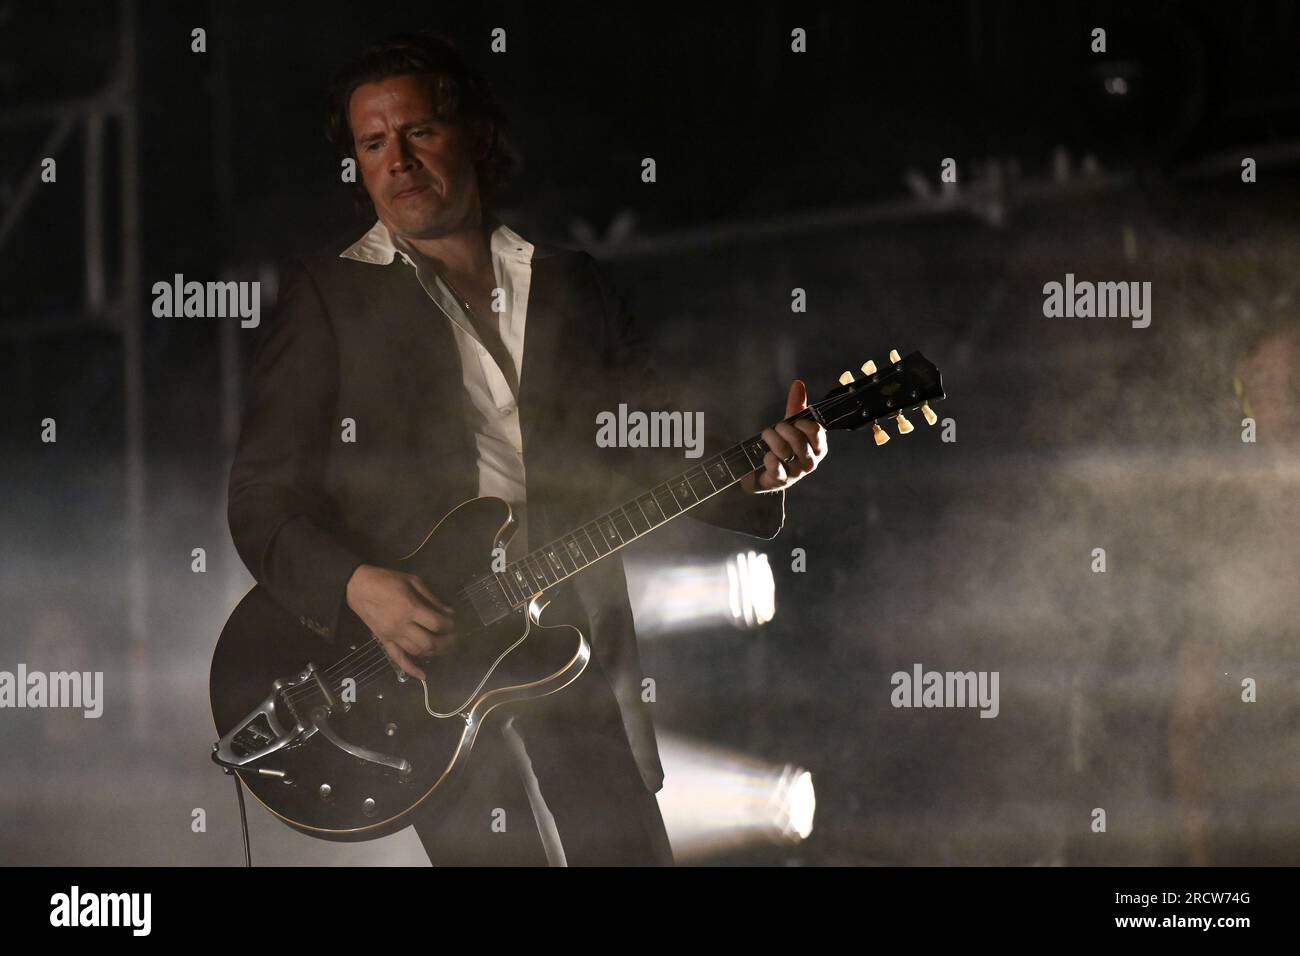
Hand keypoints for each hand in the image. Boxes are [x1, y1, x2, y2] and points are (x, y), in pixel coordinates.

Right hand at [345, 564, 457, 679]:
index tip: (455, 622)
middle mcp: (402, 626)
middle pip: (429, 642)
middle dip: (447, 643)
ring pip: (417, 652)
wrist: (357, 587)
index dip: (450, 625)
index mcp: (410, 608)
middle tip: (455, 638)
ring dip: (434, 652)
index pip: (437, 624)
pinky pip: (398, 658)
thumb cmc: (387, 580)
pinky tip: (423, 676)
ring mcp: (392, 636)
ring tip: (445, 648)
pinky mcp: (384, 641)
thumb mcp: (413, 581)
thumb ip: (432, 598)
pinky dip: (411, 669)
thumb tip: (450, 612)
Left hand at [741, 379, 827, 493]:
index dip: (802, 423)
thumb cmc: (783, 446)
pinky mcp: (782, 481)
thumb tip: (798, 384)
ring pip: (784, 451)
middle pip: (798, 440)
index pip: (816, 431)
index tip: (794, 422)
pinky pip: (775, 466)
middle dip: (783, 429)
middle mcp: (811, 462)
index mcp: (818, 447)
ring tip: (767, 437)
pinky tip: (766, 456)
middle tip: (776, 428)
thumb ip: (796, 405)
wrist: (764, 471)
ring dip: (771, 439)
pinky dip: (768, 457)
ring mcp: (797, 473)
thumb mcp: (790, 425)